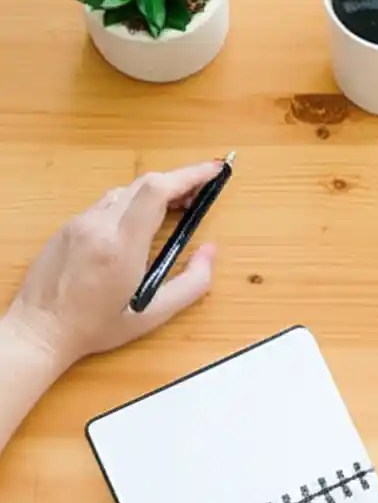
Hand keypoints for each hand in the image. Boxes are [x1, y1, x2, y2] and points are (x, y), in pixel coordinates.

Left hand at [3, 162, 222, 371]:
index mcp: (121, 247)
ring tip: (174, 209)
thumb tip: (209, 251)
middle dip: (178, 181)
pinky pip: (106, 204)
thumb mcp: (153, 315)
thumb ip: (192, 283)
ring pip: (125, 191)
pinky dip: (131, 204)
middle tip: (200, 195)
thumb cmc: (94, 327)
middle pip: (144, 184)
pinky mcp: (67, 227)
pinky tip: (138, 225)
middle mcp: (97, 227)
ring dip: (154, 193)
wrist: (39, 331)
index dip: (189, 175)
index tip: (213, 171)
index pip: (156, 191)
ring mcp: (78, 224)